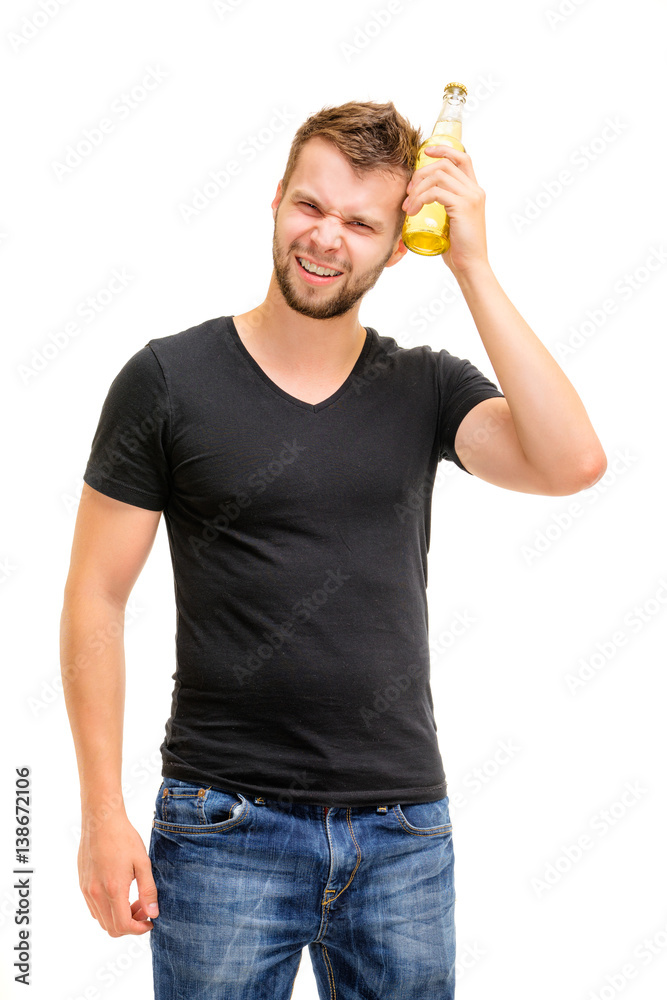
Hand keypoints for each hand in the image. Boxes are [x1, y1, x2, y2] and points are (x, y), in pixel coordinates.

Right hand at [78, 810, 158, 936]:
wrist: (101, 821)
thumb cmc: (124, 838)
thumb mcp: (142, 863)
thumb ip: (148, 890)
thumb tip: (153, 913)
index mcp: (113, 889)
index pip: (123, 926)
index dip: (138, 929)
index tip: (150, 921)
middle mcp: (96, 894)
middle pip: (111, 928)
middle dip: (130, 925)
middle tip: (143, 908)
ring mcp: (86, 890)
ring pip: (101, 920)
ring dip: (118, 918)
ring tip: (133, 899)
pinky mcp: (82, 884)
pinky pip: (93, 909)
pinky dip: (107, 910)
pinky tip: (119, 893)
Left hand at [401, 145, 488, 275]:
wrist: (470, 265)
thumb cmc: (459, 249)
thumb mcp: (452, 222)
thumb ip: (444, 207)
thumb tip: (421, 201)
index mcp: (474, 191)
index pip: (462, 158)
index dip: (443, 150)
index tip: (425, 153)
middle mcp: (475, 190)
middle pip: (445, 164)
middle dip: (421, 174)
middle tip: (408, 192)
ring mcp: (470, 197)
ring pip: (438, 176)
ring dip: (418, 188)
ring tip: (408, 206)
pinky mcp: (462, 206)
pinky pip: (435, 192)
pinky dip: (420, 198)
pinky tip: (413, 211)